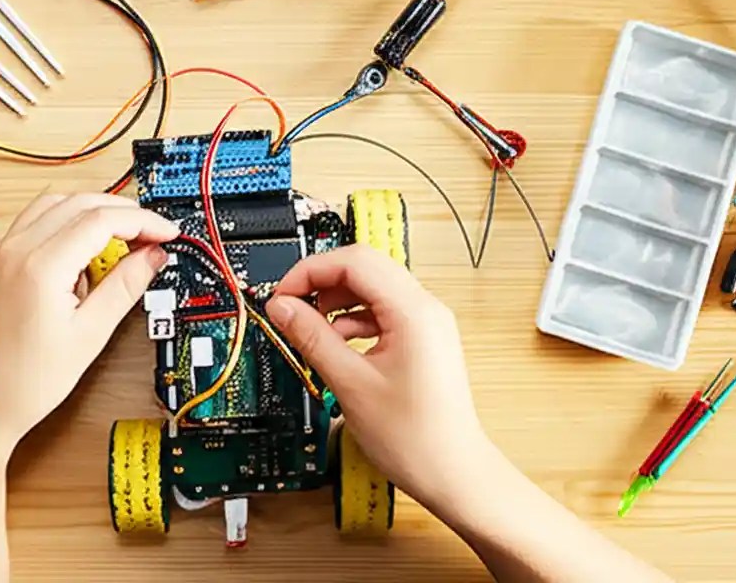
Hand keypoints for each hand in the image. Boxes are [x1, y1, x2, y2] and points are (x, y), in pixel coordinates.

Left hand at [0, 193, 178, 461]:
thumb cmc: (21, 384)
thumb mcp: (88, 336)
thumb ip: (124, 287)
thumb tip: (152, 257)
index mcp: (40, 266)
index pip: (102, 219)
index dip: (142, 222)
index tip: (165, 234)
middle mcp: (15, 250)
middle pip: (80, 202)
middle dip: (122, 212)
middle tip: (151, 236)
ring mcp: (0, 254)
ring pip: (55, 204)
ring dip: (92, 211)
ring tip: (121, 241)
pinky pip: (34, 223)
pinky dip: (65, 223)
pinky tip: (82, 254)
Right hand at [265, 245, 495, 511]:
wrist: (453, 473)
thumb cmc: (416, 438)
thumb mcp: (350, 384)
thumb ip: (312, 338)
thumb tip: (282, 307)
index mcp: (414, 312)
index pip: (355, 261)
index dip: (311, 271)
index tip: (283, 294)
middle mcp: (425, 310)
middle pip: (364, 269)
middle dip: (322, 283)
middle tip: (290, 307)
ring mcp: (427, 324)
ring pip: (372, 290)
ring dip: (336, 303)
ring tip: (309, 330)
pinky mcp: (422, 341)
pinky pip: (381, 313)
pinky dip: (352, 321)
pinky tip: (334, 345)